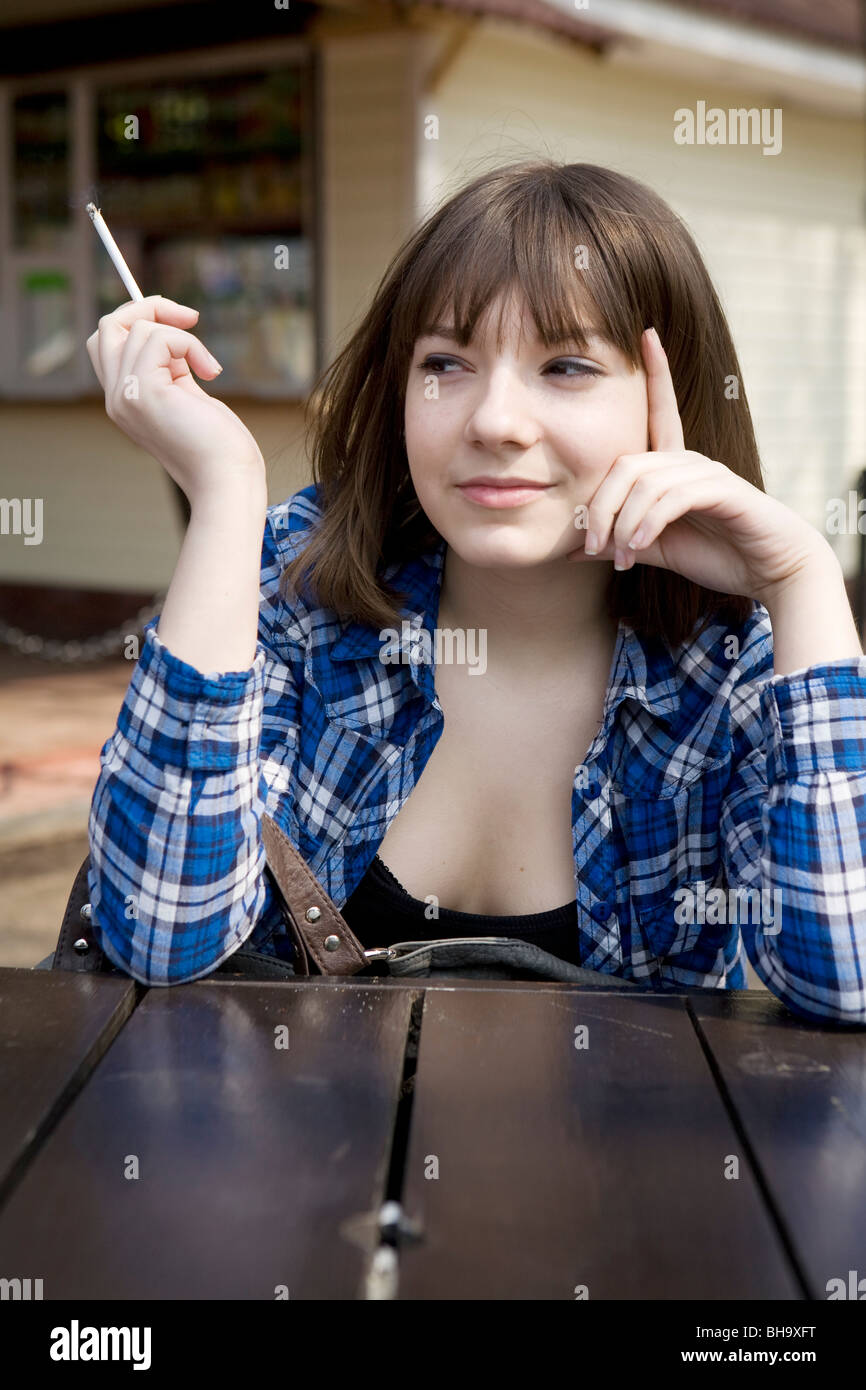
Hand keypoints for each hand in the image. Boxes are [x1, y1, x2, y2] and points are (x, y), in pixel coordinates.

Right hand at [86, 296, 264, 505]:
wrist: (227, 480)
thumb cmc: (219, 446)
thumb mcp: (188, 398)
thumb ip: (171, 369)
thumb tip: (172, 330)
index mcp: (124, 400)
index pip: (108, 343)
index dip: (139, 321)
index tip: (181, 322)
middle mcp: (116, 398)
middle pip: (109, 327)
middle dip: (149, 309)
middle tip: (191, 320)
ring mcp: (124, 396)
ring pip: (140, 329)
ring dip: (184, 337)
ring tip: (209, 368)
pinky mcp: (142, 392)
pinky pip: (161, 338)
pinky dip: (191, 345)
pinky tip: (211, 373)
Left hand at [566, 327, 832, 605]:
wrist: (771, 571)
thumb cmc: (717, 556)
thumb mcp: (656, 549)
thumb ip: (621, 542)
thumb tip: (577, 549)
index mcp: (675, 467)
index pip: (659, 412)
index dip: (656, 372)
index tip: (646, 333)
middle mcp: (691, 460)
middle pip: (626, 465)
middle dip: (600, 508)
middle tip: (589, 546)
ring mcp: (708, 472)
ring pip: (646, 483)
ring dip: (623, 525)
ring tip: (621, 556)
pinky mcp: (723, 490)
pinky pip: (673, 497)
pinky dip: (648, 524)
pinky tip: (640, 547)